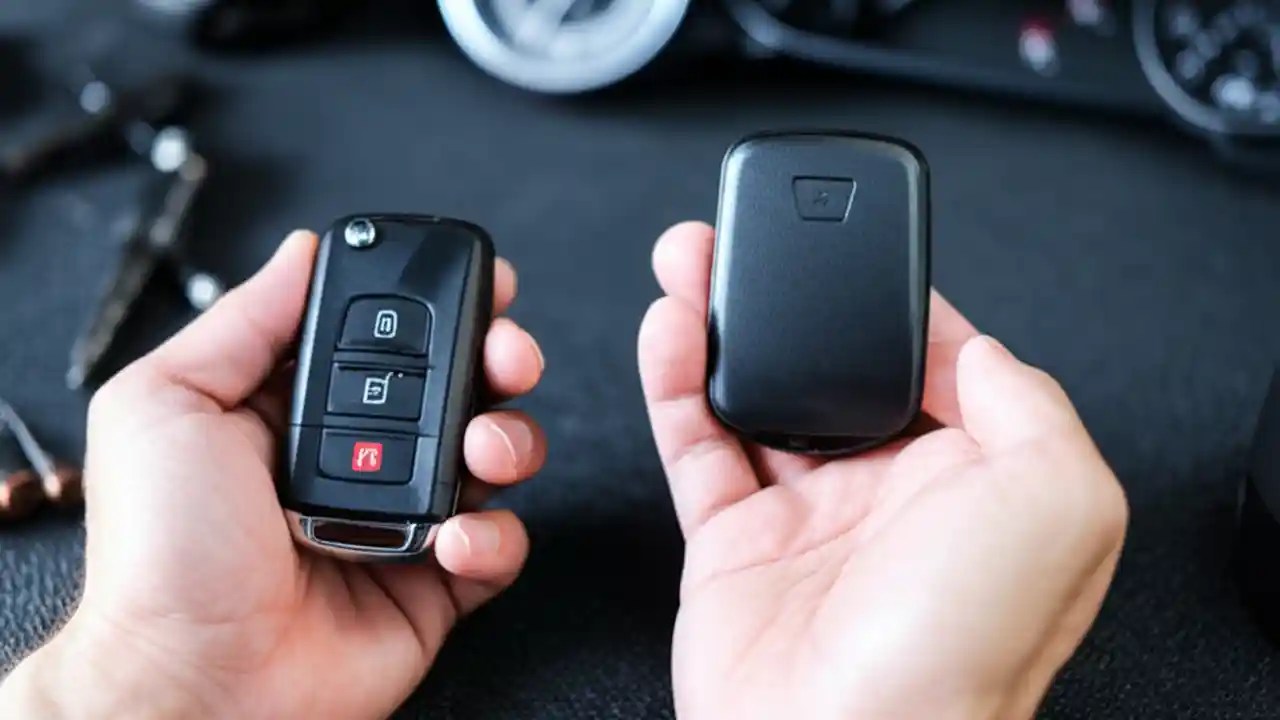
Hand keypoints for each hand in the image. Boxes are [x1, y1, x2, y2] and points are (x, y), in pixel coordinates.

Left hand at [1, 231, 546, 718]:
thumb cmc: (161, 555)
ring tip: (484, 453)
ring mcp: (401, 521)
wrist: (192, 684)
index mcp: (297, 409)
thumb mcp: (168, 404)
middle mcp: (358, 459)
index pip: (387, 338)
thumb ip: (244, 320)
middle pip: (459, 387)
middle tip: (509, 354)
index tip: (478, 280)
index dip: (439, 303)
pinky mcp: (434, 585)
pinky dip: (495, 538)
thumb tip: (304, 252)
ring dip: (508, 441)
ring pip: (493, 458)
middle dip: (500, 358)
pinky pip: (498, 547)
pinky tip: (455, 541)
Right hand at [638, 222, 1127, 719]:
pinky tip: (667, 328)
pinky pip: (695, 444)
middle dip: (793, 300)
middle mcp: (891, 497)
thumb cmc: (960, 649)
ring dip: (721, 322)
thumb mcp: (1058, 500)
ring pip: (756, 394)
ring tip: (690, 261)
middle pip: (833, 368)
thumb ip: (1028, 399)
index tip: (856, 248)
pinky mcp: (731, 543)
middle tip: (752, 240)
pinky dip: (673, 380)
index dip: (895, 300)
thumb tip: (975, 344)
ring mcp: (807, 518)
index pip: (936, 360)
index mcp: (976, 482)